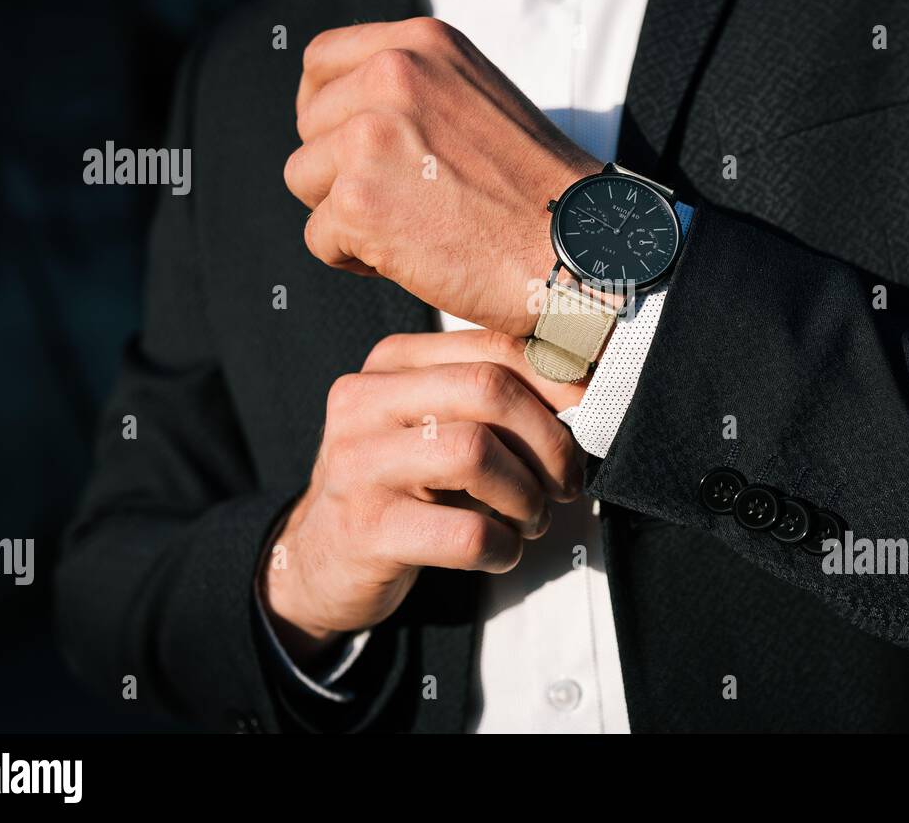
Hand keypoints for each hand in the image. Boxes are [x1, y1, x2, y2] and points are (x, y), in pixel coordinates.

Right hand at [263, 330, 586, 664]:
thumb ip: (488, 399)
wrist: (320, 560)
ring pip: (475, 453)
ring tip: (531, 518)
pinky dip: (503, 546)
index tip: (588, 419)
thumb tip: (580, 395)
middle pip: (488, 389)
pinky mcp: (365, 528)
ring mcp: (359, 464)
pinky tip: (500, 551)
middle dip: (549, 440)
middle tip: (565, 481)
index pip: (494, 347)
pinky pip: (465, 532)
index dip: (558, 382)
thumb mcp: (431, 425)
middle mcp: (366, 401)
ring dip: (527, 495)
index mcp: (391, 363)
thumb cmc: (397, 487)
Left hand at [285, 17, 602, 336]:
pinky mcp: (358, 202)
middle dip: (340, 170)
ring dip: (345, 214)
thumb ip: (413, 87)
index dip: (326, 110)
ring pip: (303, 181)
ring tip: (410, 229)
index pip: (321, 59)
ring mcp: (369, 138)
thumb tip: (338, 107)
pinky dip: (356, 260)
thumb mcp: (478, 98)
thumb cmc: (538, 191)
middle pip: (308, 127)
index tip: (350, 146)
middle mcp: (392, 76)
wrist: (579, 251)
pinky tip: (412, 259)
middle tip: (403, 202)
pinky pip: (319, 238)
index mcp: (422, 44)